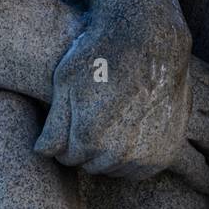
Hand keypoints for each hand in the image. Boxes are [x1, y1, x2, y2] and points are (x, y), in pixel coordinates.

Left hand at [34, 2, 195, 183]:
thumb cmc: (103, 53)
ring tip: (114, 117)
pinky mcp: (166, 152)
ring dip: (112, 152)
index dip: (66, 139)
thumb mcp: (66, 81)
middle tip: (95, 114)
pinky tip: (132, 128)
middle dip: (88, 146)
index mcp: (89, 137)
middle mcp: (119, 152)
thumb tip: (42, 152)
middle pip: (91, 165)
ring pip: (116, 168)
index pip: (67, 157)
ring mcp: (145, 154)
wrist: (150, 39)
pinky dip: (134, 156)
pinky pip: (140, 170)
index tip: (74, 117)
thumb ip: (54, 124)